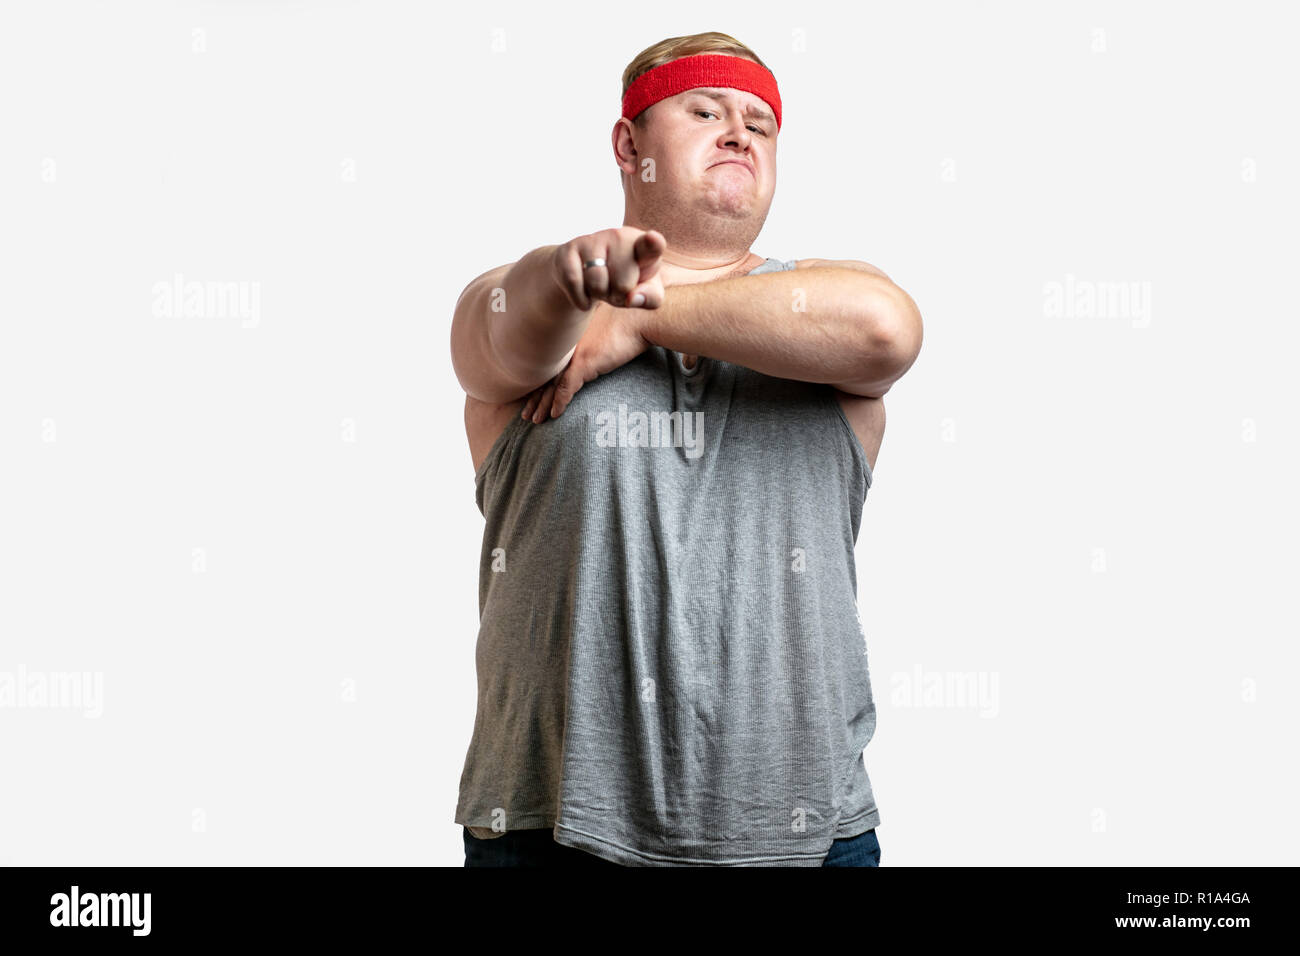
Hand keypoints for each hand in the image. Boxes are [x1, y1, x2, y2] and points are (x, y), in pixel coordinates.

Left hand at [520, 303, 650, 421]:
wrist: (639, 316)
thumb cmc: (627, 318)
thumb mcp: (602, 326)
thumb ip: (591, 337)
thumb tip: (594, 347)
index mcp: (567, 337)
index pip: (547, 363)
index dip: (537, 381)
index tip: (530, 396)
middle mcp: (566, 345)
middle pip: (544, 375)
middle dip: (534, 397)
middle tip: (525, 414)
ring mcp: (573, 354)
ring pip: (551, 384)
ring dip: (542, 404)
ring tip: (534, 419)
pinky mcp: (584, 362)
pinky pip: (566, 388)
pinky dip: (559, 402)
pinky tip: (554, 414)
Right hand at [550, 226, 666, 310]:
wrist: (587, 272)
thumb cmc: (624, 279)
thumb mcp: (645, 290)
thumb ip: (650, 297)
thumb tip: (632, 298)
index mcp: (643, 246)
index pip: (651, 246)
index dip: (653, 243)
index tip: (652, 238)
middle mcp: (619, 236)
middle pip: (623, 284)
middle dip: (617, 295)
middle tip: (614, 286)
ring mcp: (592, 240)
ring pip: (597, 284)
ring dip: (598, 296)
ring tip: (600, 286)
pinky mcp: (569, 250)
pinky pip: (574, 283)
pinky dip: (580, 298)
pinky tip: (584, 292)